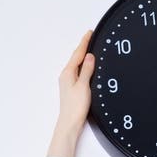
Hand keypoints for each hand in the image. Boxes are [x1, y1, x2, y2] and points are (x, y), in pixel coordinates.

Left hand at [47, 29, 94, 156]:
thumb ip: (87, 70)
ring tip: (90, 48)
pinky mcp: (72, 90)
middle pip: (76, 58)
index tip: (89, 32)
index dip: (84, 42)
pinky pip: (78, 73)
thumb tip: (90, 57)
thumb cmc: (75, 108)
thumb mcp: (83, 86)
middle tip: (90, 37)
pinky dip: (84, 67)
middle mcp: (66, 76)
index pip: (78, 53)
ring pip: (77, 65)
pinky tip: (87, 67)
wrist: (69, 123)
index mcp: (68, 73)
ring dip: (83, 57)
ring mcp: (68, 83)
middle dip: (84, 47)